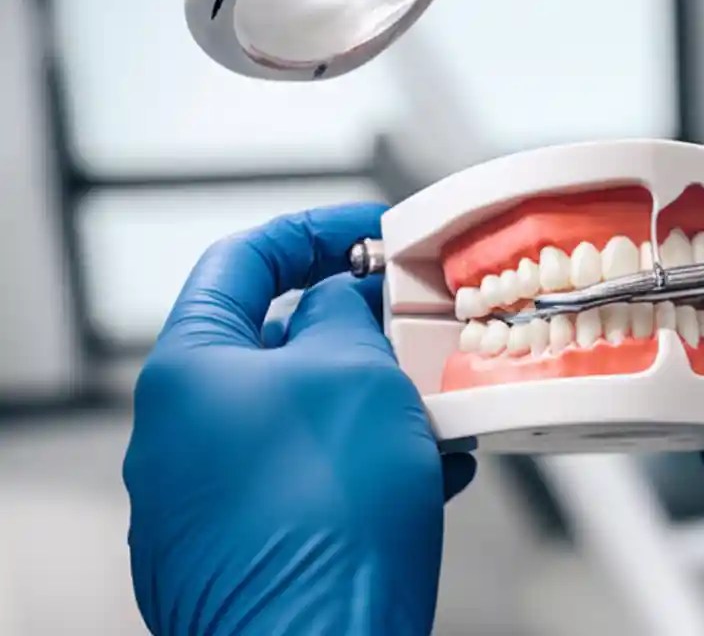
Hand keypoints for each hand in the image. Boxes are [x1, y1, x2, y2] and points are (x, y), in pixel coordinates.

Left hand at [125, 204, 475, 635]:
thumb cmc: (327, 519)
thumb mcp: (356, 376)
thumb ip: (347, 317)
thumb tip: (343, 302)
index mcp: (189, 372)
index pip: (242, 262)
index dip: (314, 234)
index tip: (370, 235)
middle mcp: (181, 434)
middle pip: (277, 346)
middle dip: (362, 334)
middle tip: (419, 328)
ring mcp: (207, 499)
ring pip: (304, 419)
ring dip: (376, 405)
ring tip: (440, 410)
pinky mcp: (244, 549)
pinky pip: (310, 480)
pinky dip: (367, 464)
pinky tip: (429, 471)